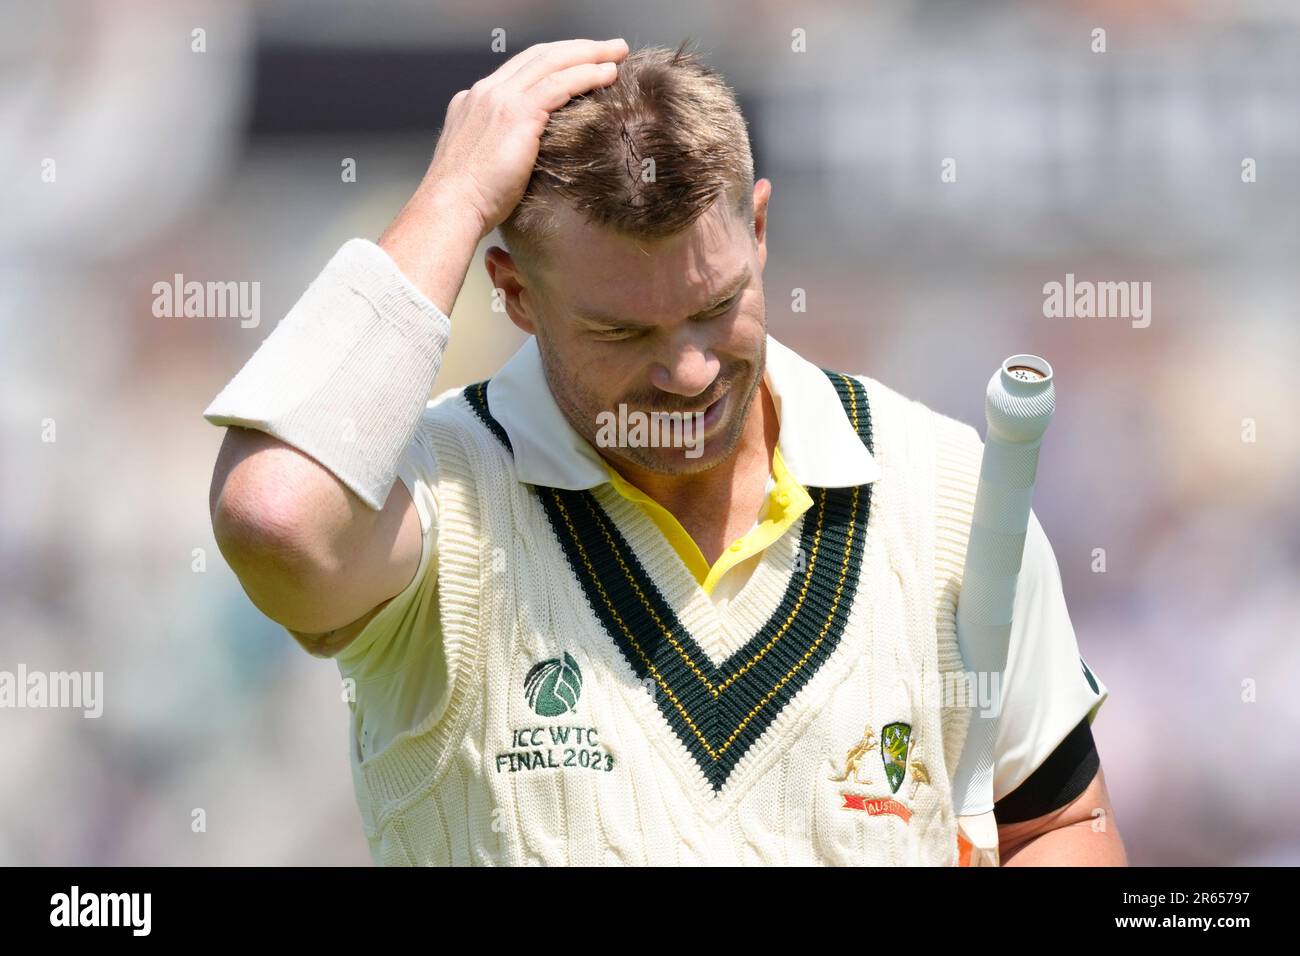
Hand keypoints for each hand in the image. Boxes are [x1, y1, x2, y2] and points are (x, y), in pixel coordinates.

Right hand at [408, 37, 629, 241]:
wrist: (450, 207)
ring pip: (553, 62)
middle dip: (578, 48)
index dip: (555, 60)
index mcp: (474, 101)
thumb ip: (500, 148)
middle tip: (609, 47)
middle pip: (539, 55)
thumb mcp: (481, 165)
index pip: (521, 68)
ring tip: (618, 53)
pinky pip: (560, 84)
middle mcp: (486, 92)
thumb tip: (522, 158)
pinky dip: (587, 75)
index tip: (580, 60)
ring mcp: (500, 99)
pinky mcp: (516, 114)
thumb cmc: (467, 202)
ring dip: (590, 54)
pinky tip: (609, 74)